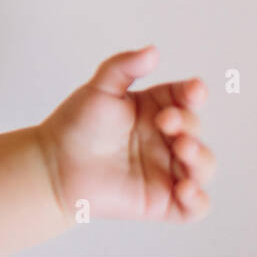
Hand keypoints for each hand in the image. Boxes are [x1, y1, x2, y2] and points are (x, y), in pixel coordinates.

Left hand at [37, 46, 213, 222]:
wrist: (53, 164)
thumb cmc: (75, 124)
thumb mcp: (99, 89)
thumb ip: (124, 66)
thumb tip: (154, 51)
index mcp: (155, 110)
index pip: (185, 98)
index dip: (194, 93)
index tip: (193, 90)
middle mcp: (165, 139)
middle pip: (194, 129)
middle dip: (188, 124)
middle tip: (166, 122)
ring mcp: (166, 170)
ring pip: (202, 166)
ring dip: (200, 157)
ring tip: (183, 148)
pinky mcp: (162, 201)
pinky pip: (194, 206)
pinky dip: (198, 199)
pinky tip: (185, 187)